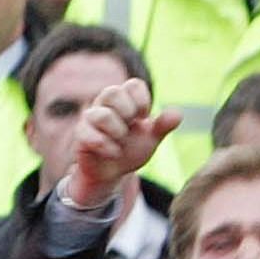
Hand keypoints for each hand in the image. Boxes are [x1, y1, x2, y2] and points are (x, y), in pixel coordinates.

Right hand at [63, 78, 180, 207]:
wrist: (112, 173)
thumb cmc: (131, 149)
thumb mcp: (150, 139)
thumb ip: (163, 126)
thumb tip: (178, 114)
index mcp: (125, 100)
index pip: (133, 85)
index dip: (142, 100)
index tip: (144, 117)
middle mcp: (105, 105)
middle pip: (112, 92)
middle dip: (127, 111)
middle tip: (131, 126)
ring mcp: (91, 119)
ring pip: (101, 115)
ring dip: (117, 131)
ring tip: (121, 141)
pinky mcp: (81, 136)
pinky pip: (89, 135)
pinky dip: (107, 147)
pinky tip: (113, 152)